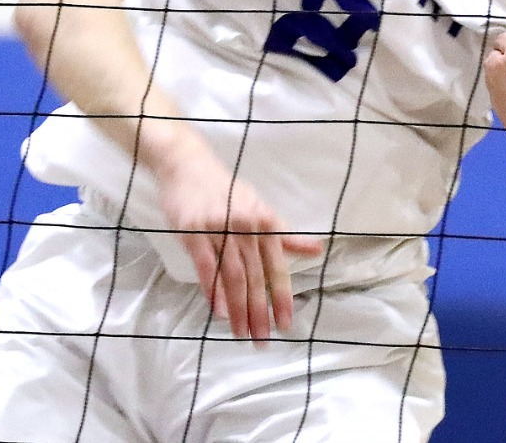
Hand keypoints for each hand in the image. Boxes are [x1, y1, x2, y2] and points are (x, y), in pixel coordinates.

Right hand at [154, 139, 323, 344]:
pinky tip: (219, 312)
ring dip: (238, 308)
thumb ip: (285, 235)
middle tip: (262, 340)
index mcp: (265, 222)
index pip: (278, 267)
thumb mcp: (259, 208)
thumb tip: (318, 250)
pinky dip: (213, 290)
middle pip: (255, 277)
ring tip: (242, 333)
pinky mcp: (193, 231)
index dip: (282, 297)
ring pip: (232, 276)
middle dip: (259, 312)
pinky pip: (206, 266)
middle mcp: (245, 225)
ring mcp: (218, 228)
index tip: (285, 325)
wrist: (187, 166)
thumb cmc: (225, 190)